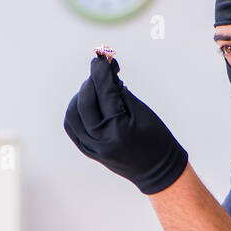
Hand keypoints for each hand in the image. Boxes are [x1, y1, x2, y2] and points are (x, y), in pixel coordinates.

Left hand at [63, 54, 188, 193]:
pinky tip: (85, 104)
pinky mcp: (89, 152)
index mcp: (118, 128)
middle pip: (85, 102)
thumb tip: (105, 74)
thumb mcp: (142, 112)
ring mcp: (93, 148)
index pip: (104, 91)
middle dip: (91, 82)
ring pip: (73, 115)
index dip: (101, 71)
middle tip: (101, 74)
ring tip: (94, 90)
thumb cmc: (157, 140)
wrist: (158, 172)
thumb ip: (120, 93)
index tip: (101, 59)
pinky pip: (73, 128)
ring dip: (80, 97)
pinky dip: (76, 112)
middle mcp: (101, 140)